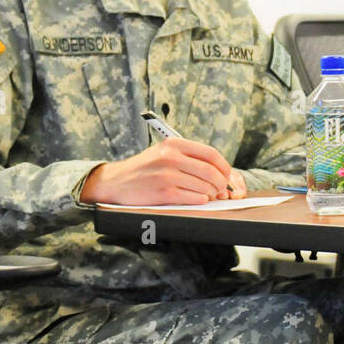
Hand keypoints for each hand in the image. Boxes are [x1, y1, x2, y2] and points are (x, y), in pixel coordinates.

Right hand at [80, 137, 241, 205]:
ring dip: (211, 193)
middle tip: (222, 189)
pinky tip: (198, 198)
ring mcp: (167, 175)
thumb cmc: (145, 168)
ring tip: (209, 194)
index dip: (224, 167)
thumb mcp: (165, 152)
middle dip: (221, 183)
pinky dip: (200, 200)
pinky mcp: (163, 193)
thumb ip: (190, 157)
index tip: (227, 175)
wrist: (116, 181)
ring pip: (204, 187)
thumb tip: (221, 171)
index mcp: (174, 144)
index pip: (211, 154)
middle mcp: (170, 157)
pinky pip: (194, 198)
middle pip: (211, 172)